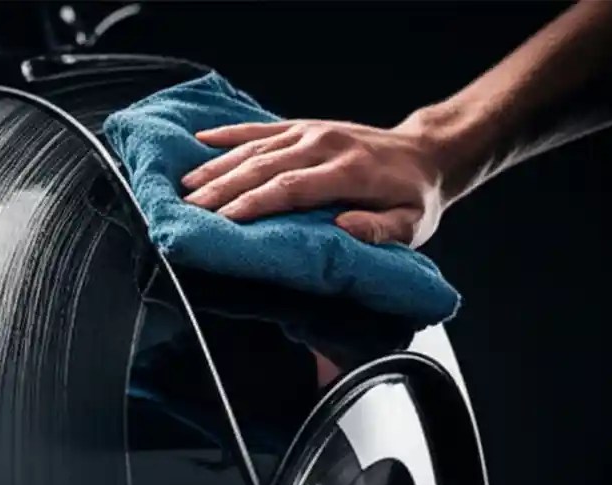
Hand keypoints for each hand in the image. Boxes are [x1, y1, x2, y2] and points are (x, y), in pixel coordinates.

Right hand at [180, 117, 450, 247]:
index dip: (255, 202)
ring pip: (256, 147)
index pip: (292, 187)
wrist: (425, 154)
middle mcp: (325, 145)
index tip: (222, 219)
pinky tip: (200, 140)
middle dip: (223, 187)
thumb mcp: (411, 224)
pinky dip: (229, 134)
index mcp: (349, 171)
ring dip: (218, 166)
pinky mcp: (304, 126)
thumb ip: (380, 230)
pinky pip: (260, 128)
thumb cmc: (413, 198)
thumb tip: (343, 227)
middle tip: (190, 207)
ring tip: (186, 185)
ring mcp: (312, 131)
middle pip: (264, 166)